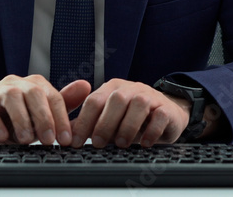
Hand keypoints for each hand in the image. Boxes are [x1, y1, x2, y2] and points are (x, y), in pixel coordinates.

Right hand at [0, 75, 90, 144]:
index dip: (61, 118)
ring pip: (12, 97)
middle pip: (34, 93)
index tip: (66, 139)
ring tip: (27, 140)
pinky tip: (3, 137)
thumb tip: (86, 86)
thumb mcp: (41, 114)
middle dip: (44, 118)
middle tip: (49, 140)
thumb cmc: (14, 118)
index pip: (53, 96)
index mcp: (34, 85)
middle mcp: (16, 84)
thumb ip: (64, 102)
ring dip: (21, 119)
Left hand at [70, 79, 189, 147]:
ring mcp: (150, 97)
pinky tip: (144, 143)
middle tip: (99, 144)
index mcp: (112, 89)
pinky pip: (160, 116)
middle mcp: (130, 89)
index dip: (83, 121)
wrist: (167, 113)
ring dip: (128, 126)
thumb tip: (66, 134)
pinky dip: (151, 131)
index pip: (94, 101)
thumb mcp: (109, 118)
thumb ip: (89, 123)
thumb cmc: (133, 118)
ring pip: (138, 104)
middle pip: (116, 99)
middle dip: (105, 123)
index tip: (76, 142)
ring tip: (121, 144)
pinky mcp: (167, 109)